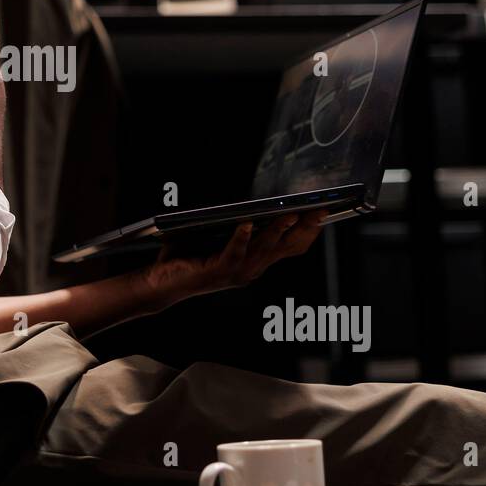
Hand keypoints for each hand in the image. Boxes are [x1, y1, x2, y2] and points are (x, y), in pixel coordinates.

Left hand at [143, 210, 327, 308]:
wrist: (162, 285)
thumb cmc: (188, 260)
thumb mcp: (220, 241)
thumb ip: (238, 226)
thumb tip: (254, 200)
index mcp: (255, 263)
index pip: (290, 248)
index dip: (308, 232)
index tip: (322, 214)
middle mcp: (250, 270)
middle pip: (285, 248)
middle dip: (304, 228)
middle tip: (319, 211)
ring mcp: (236, 273)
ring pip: (264, 250)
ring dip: (277, 230)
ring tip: (289, 214)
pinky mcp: (218, 271)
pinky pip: (234, 253)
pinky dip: (241, 237)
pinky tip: (246, 223)